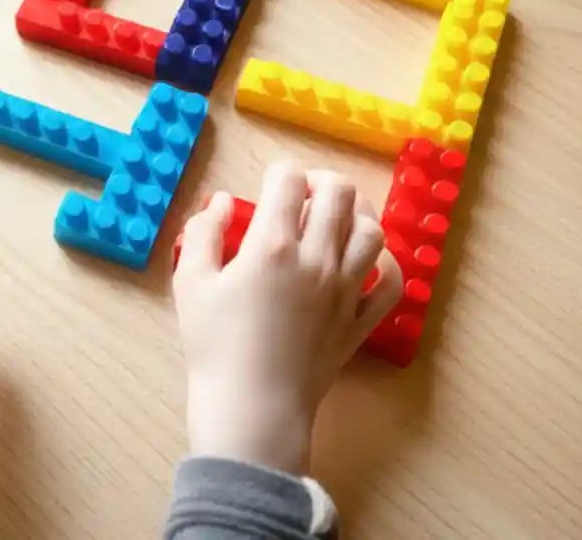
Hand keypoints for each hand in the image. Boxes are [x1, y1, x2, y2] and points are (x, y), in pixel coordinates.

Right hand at [172, 161, 402, 472]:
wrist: (252, 407)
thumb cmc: (214, 346)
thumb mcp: (190, 283)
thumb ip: (202, 233)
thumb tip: (219, 202)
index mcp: (272, 244)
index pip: (289, 179)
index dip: (278, 174)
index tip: (267, 188)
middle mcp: (317, 258)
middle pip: (340, 193)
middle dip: (321, 182)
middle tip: (304, 196)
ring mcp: (346, 290)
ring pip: (372, 230)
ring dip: (356, 214)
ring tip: (335, 221)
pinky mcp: (360, 321)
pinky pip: (392, 284)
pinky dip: (386, 264)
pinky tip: (367, 261)